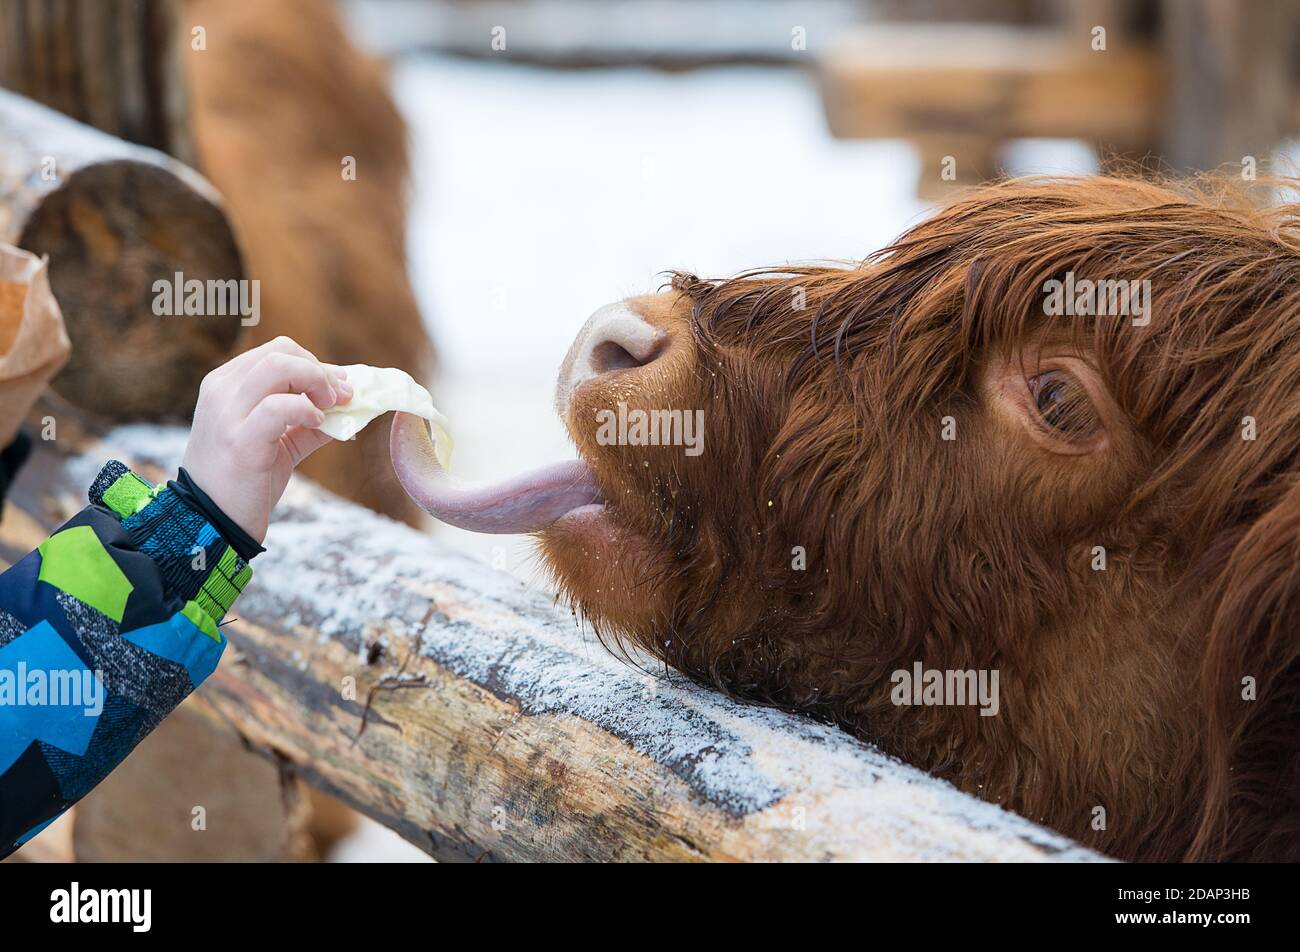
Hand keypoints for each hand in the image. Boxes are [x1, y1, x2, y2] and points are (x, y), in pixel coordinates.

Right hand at [181, 337, 351, 543]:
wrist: (212, 521)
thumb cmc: (245, 480)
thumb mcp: (279, 442)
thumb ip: (309, 421)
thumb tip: (351, 409)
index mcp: (226, 384)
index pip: (278, 351)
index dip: (315, 365)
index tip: (339, 389)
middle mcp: (222, 391)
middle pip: (282, 351)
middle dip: (320, 371)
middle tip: (339, 399)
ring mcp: (227, 413)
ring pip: (279, 366)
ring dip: (317, 383)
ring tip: (328, 409)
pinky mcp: (240, 440)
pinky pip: (278, 407)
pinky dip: (307, 410)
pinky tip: (317, 424)